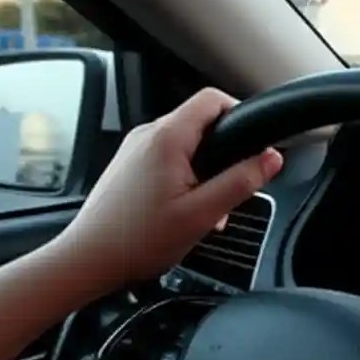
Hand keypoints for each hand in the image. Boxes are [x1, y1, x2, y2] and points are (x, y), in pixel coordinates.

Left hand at [54, 87, 282, 287]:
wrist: (88, 260)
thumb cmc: (138, 240)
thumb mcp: (201, 214)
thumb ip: (240, 182)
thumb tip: (271, 158)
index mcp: (167, 138)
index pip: (212, 99)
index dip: (240, 112)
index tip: (255, 142)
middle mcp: (147, 135)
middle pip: (200, 121)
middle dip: (224, 150)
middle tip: (232, 187)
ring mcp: (134, 149)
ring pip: (184, 142)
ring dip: (205, 168)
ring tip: (206, 208)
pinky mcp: (128, 166)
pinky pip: (166, 157)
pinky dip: (184, 176)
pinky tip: (185, 211)